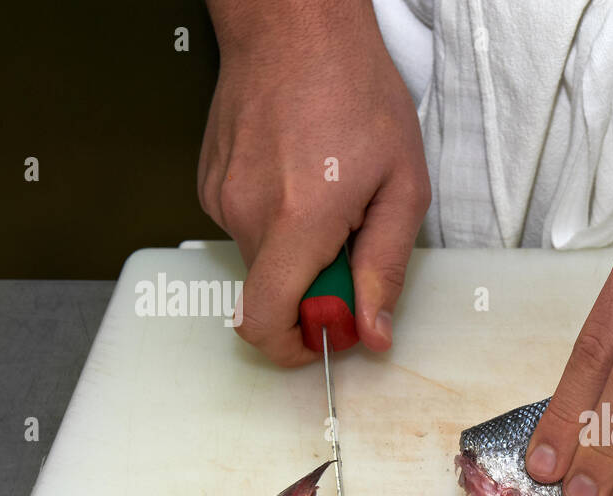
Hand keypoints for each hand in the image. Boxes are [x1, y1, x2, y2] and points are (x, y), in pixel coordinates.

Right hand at [198, 0, 428, 365]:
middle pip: (273, 296)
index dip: (299, 347)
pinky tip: (303, 179)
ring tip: (332, 198)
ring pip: (263, 262)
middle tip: (354, 244)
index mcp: (296, 221)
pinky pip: (249, 230)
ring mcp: (220, 197)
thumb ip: (385, 268)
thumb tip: (373, 332)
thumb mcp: (402, 188)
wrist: (296, 27)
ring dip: (301, 252)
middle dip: (317, 290)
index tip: (334, 332)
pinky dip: (281, 224)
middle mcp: (246, 213)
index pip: (265, 323)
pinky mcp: (210, 184)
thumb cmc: (356, 94)